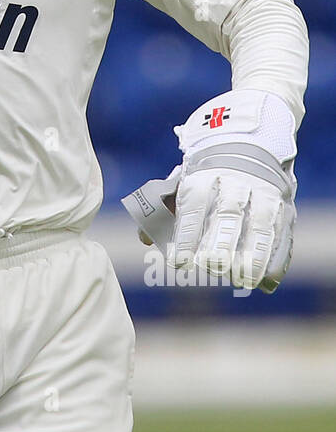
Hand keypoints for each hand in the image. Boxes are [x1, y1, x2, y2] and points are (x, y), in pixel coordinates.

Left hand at [172, 144, 295, 292]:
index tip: (179, 261)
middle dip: (221, 241)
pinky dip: (276, 260)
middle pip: (229, 212)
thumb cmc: (206, 179)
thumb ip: (162, 212)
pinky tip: (265, 283)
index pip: (194, 203)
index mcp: (205, 175)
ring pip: (261, 224)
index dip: (187, 233)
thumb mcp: (182, 184)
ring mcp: (265, 194)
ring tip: (242, 279)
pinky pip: (283, 235)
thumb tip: (146, 239)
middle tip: (211, 266)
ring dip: (254, 255)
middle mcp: (237, 182)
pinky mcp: (285, 208)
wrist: (249, 148)